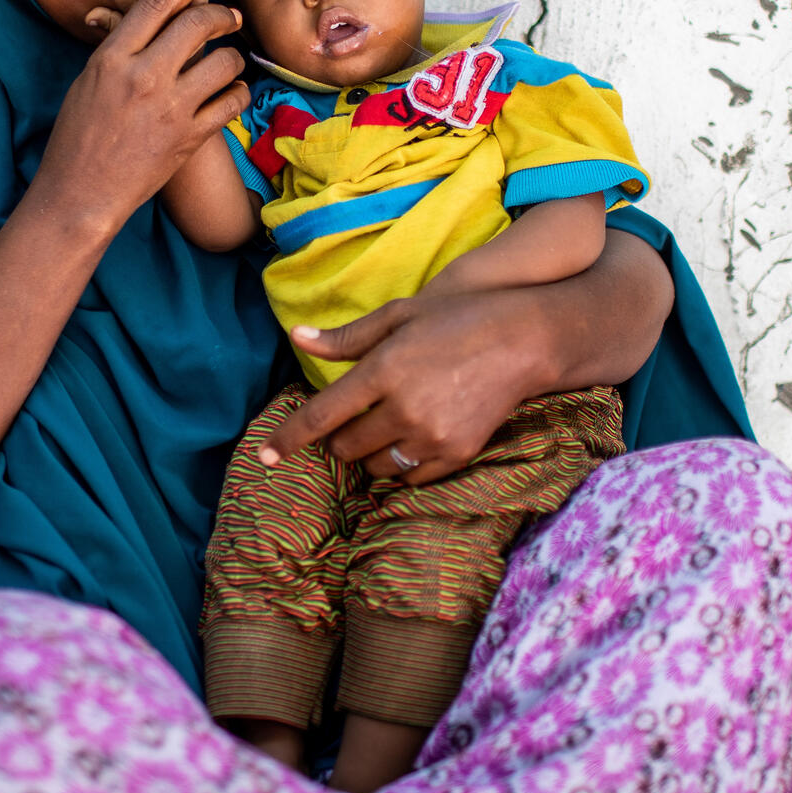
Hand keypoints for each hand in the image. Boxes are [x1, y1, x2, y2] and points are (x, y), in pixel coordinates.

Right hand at [34, 0, 246, 231]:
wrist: (82, 193)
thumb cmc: (78, 136)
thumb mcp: (88, 81)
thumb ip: (120, 49)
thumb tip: (152, 21)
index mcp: (112, 58)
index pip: (156, 3)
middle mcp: (143, 78)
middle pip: (197, 25)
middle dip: (221, 14)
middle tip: (230, 16)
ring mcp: (170, 109)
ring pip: (223, 63)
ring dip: (233, 57)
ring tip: (230, 60)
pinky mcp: (189, 139)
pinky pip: (230, 103)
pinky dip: (236, 94)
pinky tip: (231, 93)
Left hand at [258, 291, 552, 485]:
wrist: (526, 340)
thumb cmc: (458, 318)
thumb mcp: (399, 315)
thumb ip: (346, 337)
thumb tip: (296, 337)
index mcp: (382, 370)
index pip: (321, 416)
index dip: (289, 438)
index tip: (266, 455)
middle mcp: (403, 408)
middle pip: (346, 446)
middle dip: (340, 437)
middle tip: (355, 418)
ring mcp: (431, 435)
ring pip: (376, 467)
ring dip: (370, 453)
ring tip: (385, 427)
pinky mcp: (456, 454)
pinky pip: (411, 478)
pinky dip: (402, 465)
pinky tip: (412, 439)